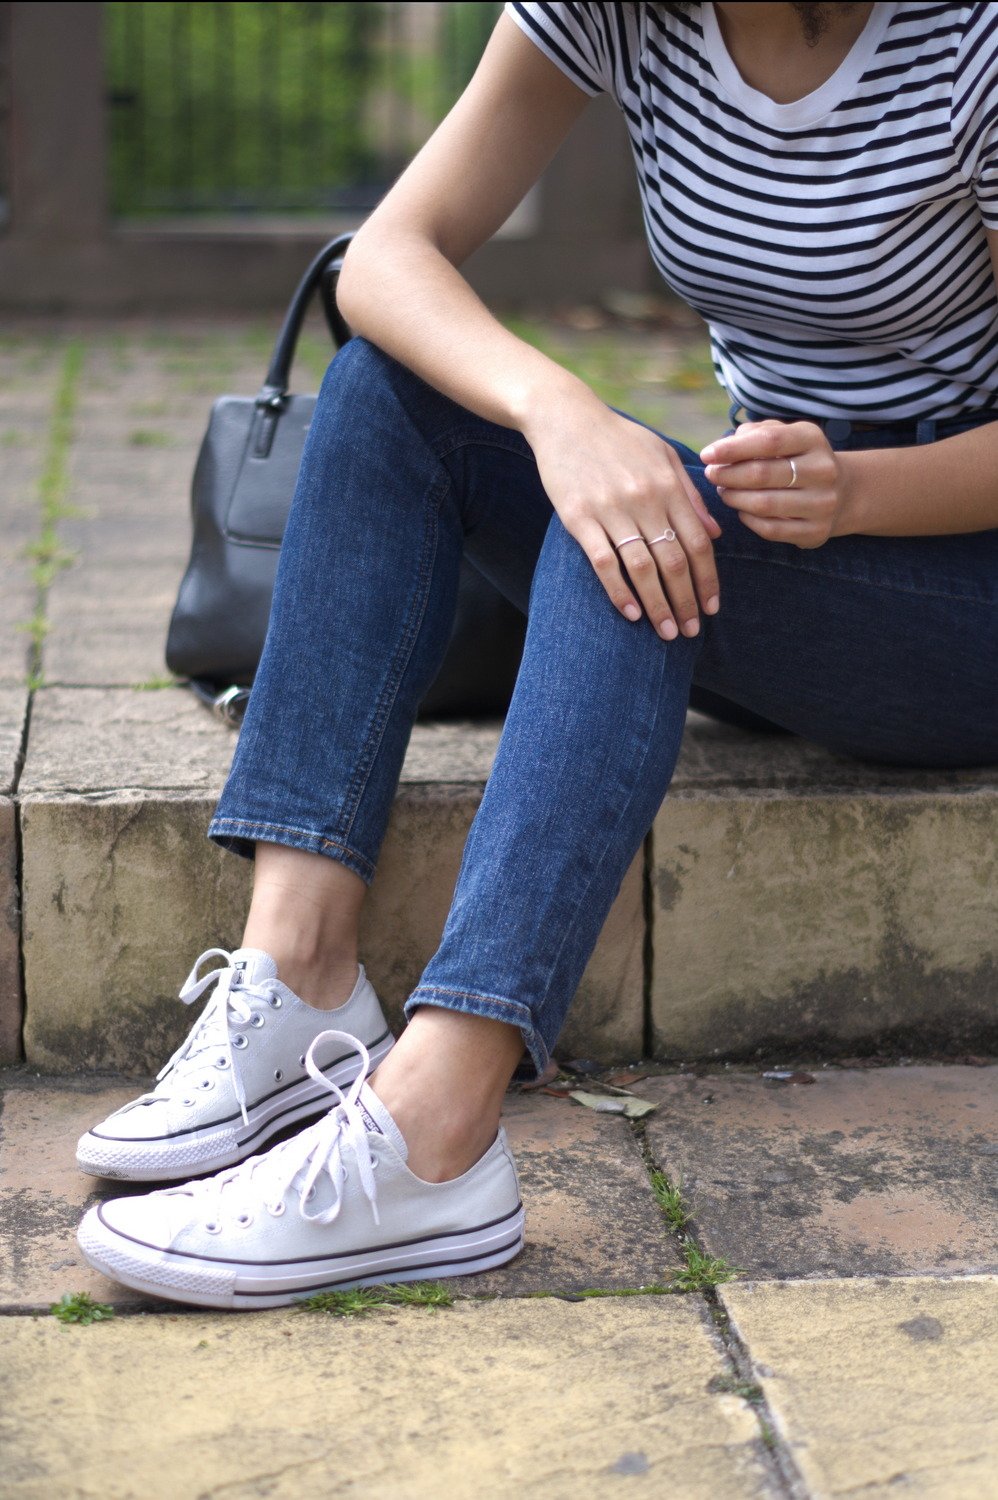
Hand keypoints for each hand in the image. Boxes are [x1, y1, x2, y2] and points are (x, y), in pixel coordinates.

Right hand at [525, 395, 721, 638]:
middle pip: (673, 561)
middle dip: (686, 601)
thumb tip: (715, 533)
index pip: (698, 542)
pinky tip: (630, 613)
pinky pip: (604, 562)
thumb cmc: (618, 438)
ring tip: (667, 632)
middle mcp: (644, 500)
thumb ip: (690, 494)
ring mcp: (611, 509)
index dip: (708, 579)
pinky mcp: (579, 517)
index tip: (712, 607)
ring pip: (642, 568)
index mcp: (668, 486)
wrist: (565, 418)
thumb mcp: (662, 455)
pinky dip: (619, 591)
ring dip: (657, 605)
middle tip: (692, 631)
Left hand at [700, 420, 848, 548]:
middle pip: (762, 474)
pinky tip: (741, 511)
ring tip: (723, 491)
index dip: (732, 449)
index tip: (706, 455)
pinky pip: (770, 529)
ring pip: (764, 504)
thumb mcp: (783, 436)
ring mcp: (823, 503)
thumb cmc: (797, 458)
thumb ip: (753, 434)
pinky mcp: (816, 531)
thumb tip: (720, 451)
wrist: (843, 492)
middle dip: (728, 475)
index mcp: (812, 439)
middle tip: (711, 474)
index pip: (768, 441)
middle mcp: (823, 470)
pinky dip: (748, 520)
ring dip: (734, 498)